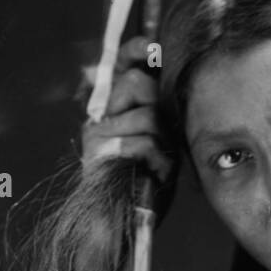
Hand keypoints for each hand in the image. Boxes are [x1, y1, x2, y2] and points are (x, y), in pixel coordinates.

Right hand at [81, 35, 175, 186]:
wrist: (124, 224)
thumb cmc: (149, 183)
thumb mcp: (163, 140)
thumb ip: (164, 110)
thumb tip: (174, 76)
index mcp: (116, 107)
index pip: (122, 62)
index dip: (138, 48)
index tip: (155, 46)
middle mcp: (100, 114)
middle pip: (135, 81)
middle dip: (160, 107)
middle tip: (165, 136)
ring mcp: (96, 132)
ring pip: (146, 115)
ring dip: (163, 142)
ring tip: (160, 164)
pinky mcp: (98, 152)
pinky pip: (142, 142)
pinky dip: (158, 161)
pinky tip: (155, 175)